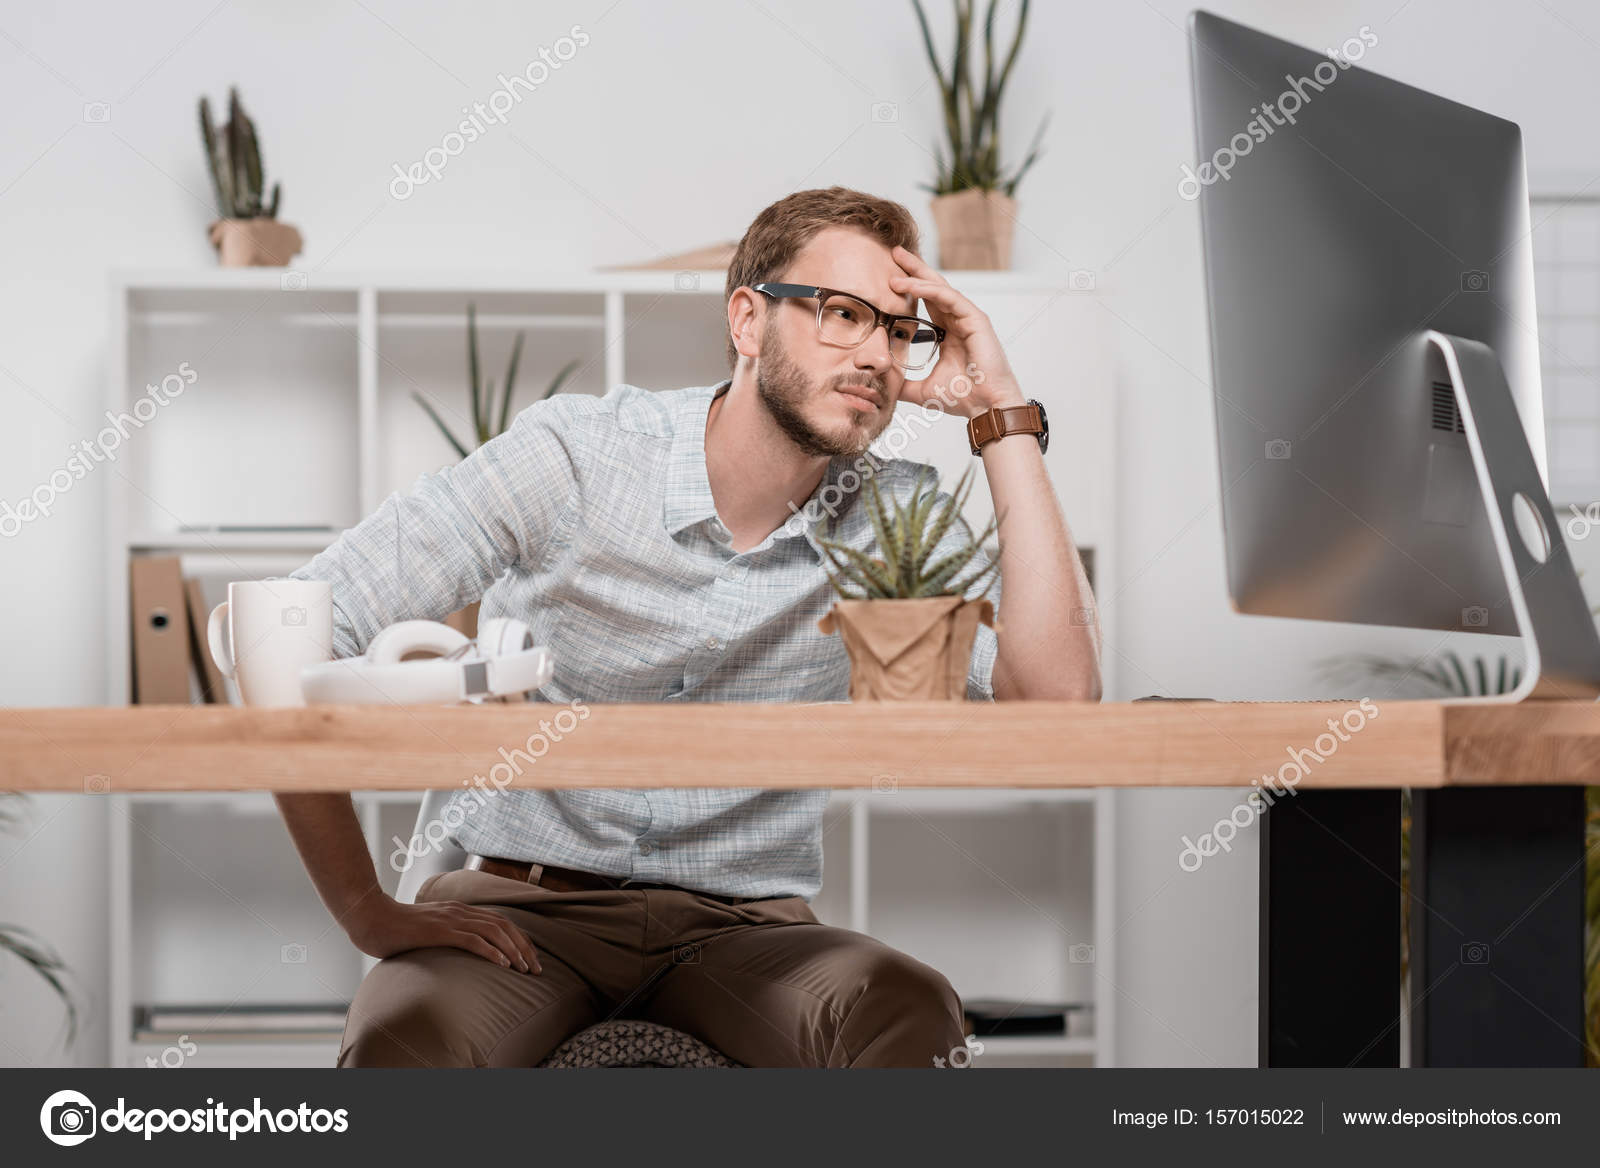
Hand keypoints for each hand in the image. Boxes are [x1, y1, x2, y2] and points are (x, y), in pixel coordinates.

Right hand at [346, 894, 541, 972]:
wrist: (371, 918)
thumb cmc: (395, 929)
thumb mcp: (428, 930)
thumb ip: (445, 935)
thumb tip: (458, 951)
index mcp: (460, 910)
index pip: (500, 922)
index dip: (519, 939)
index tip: (530, 958)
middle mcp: (460, 912)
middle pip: (504, 926)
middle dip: (525, 947)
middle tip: (536, 969)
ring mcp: (450, 920)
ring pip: (494, 932)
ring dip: (514, 951)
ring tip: (525, 969)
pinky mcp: (440, 931)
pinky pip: (473, 940)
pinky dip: (492, 952)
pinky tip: (503, 964)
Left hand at [888, 244, 1026, 418]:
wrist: (986, 408)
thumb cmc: (964, 398)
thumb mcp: (923, 390)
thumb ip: (905, 384)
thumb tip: (884, 385)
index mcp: (948, 332)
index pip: (926, 302)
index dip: (909, 287)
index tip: (887, 276)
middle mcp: (958, 320)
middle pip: (932, 287)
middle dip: (913, 269)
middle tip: (893, 252)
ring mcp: (968, 318)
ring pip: (939, 288)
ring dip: (917, 276)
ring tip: (895, 268)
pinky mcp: (976, 319)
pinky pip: (949, 298)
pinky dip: (929, 290)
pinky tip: (911, 285)